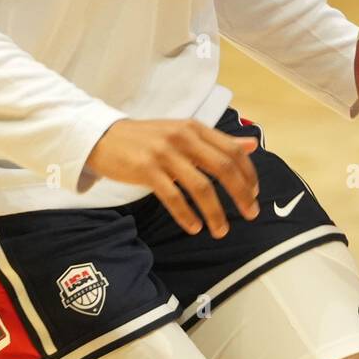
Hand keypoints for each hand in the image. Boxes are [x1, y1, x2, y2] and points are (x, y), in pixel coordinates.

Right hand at [85, 118, 259, 238]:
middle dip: (241, 194)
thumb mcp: (184, 133)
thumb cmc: (147, 138)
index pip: (232, 150)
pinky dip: (186, 215)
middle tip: (250, 214)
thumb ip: (217, 141)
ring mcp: (165, 153)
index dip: (248, 174)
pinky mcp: (147, 169)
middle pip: (222, 168)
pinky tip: (194, 227)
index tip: (255, 194)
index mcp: (195, 128)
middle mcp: (183, 137)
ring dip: (215, 212)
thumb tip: (253, 144)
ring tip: (221, 231)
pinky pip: (173, 197)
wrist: (103, 137)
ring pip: (200, 186)